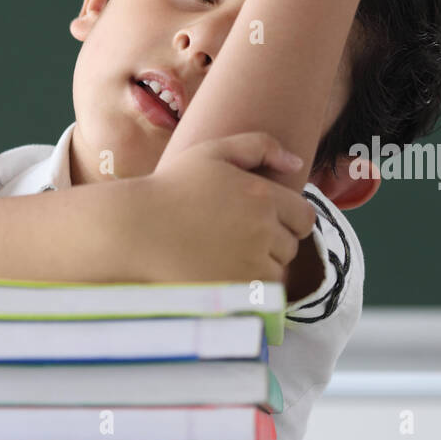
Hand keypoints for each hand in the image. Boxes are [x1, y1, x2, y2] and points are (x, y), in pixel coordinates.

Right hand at [133, 133, 317, 283]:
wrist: (136, 229)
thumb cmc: (172, 186)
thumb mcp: (212, 152)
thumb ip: (259, 146)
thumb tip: (296, 163)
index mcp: (261, 195)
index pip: (304, 216)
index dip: (288, 219)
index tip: (263, 220)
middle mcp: (262, 229)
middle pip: (292, 246)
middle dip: (273, 242)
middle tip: (238, 236)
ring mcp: (251, 263)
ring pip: (278, 271)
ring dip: (262, 265)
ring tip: (228, 254)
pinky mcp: (237, 290)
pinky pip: (262, 294)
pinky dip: (250, 286)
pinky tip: (223, 271)